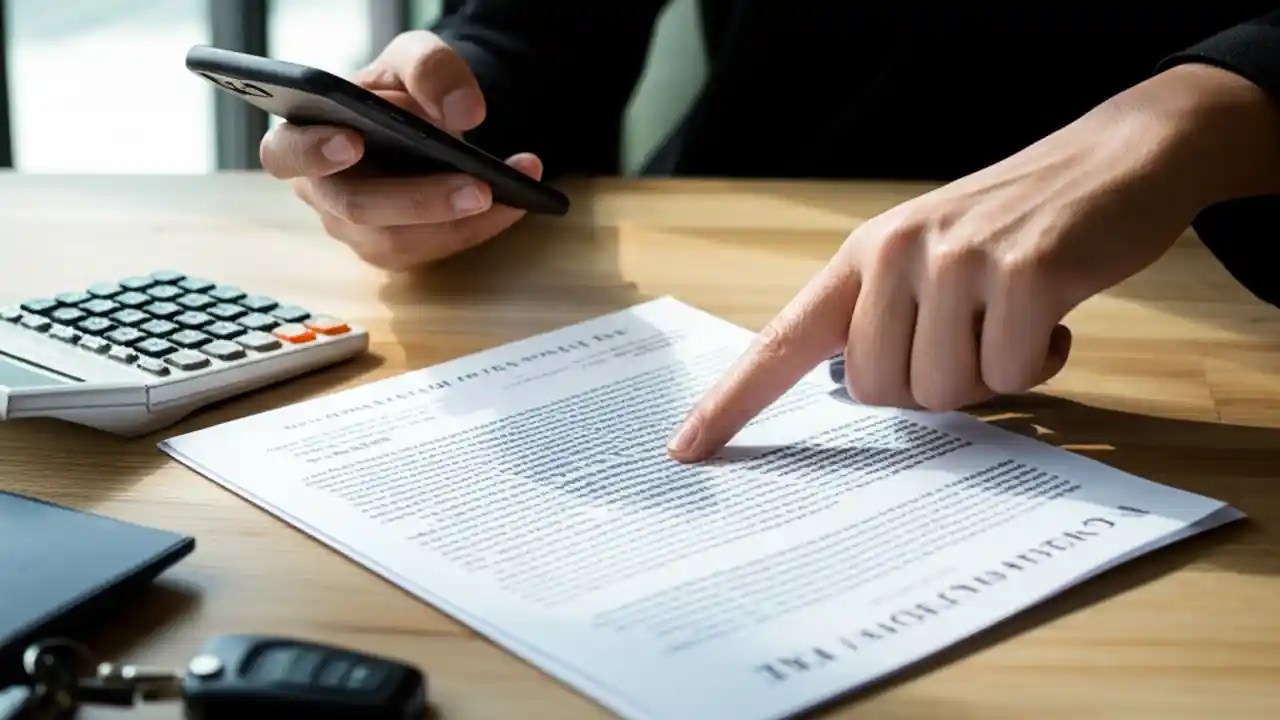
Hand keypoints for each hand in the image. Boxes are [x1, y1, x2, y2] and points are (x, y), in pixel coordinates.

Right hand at [260, 31, 543, 270]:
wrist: (424, 119)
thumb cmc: (400, 89)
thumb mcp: (413, 56)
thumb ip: (430, 68)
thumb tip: (464, 111)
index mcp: (302, 136)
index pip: (286, 154)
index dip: (313, 152)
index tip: (353, 140)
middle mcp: (322, 191)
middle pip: (358, 207)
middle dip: (421, 200)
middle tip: (478, 186)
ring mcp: (355, 230)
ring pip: (401, 240)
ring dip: (463, 220)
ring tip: (514, 190)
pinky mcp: (394, 250)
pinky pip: (435, 249)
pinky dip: (481, 226)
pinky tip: (517, 200)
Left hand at [667, 63, 1279, 462]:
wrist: (1117, 158)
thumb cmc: (1014, 227)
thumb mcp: (928, 259)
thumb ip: (882, 318)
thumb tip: (855, 392)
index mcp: (864, 256)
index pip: (781, 340)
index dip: (733, 400)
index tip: (687, 450)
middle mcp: (898, 254)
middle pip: (879, 393)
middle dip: (931, 386)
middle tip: (974, 335)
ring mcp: (960, 260)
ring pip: (945, 392)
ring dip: (991, 374)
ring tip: (1016, 317)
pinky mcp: (1026, 272)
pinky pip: (1014, 376)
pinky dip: (1042, 363)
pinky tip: (1057, 316)